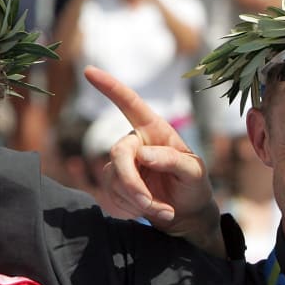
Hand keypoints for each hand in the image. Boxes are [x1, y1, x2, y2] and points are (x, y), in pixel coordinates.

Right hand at [84, 66, 224, 255]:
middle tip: (149, 204)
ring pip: (114, 178)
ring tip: (163, 209)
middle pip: (118, 153)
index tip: (89, 71)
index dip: (111, 88)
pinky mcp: (113, 183)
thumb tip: (144, 155)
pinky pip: (112, 195)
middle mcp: (135, 143)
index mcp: (156, 131)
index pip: (132, 105)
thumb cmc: (193, 186)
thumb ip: (174, 161)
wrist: (186, 214)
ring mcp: (122, 163)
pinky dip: (132, 208)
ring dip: (138, 200)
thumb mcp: (195, 173)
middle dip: (132, 182)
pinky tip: (152, 210)